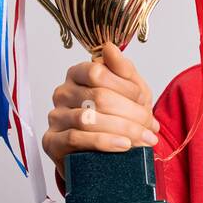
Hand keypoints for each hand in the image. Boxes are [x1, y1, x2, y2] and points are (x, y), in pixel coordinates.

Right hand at [43, 42, 159, 177]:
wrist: (107, 155)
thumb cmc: (119, 118)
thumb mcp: (130, 91)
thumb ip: (122, 69)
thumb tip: (110, 47)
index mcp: (78, 74)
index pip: (97, 72)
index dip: (125, 88)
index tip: (145, 102)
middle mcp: (63, 92)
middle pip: (98, 97)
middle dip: (131, 113)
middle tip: (150, 127)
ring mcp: (55, 117)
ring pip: (88, 118)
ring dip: (123, 129)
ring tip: (144, 139)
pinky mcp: (51, 141)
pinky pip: (76, 138)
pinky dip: (104, 141)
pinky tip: (124, 145)